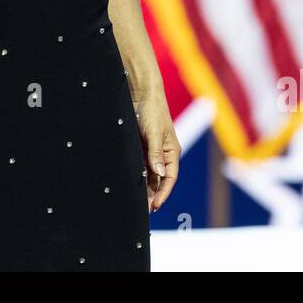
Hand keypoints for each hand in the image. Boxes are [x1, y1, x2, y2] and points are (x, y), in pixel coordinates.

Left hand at [133, 89, 178, 211]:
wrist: (141, 92)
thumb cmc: (152, 110)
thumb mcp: (154, 133)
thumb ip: (156, 154)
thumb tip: (159, 174)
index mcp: (172, 152)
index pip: (169, 178)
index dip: (163, 193)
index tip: (154, 206)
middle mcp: (163, 154)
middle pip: (158, 180)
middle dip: (152, 195)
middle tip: (142, 210)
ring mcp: (151, 151)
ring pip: (148, 174)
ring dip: (144, 187)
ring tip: (135, 202)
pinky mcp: (141, 146)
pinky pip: (140, 165)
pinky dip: (136, 175)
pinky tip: (130, 184)